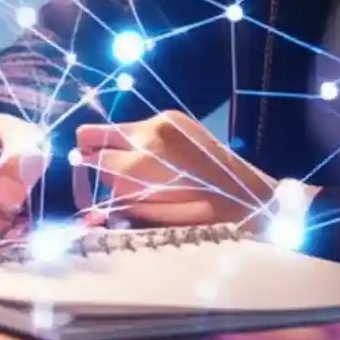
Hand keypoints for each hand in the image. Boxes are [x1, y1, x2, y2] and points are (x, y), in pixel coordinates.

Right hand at [75, 110, 278, 227]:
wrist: (256, 198)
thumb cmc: (206, 219)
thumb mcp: (157, 220)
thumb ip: (121, 209)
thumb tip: (89, 213)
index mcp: (140, 161)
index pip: (90, 158)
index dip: (84, 176)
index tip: (86, 189)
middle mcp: (146, 133)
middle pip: (91, 133)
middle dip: (90, 155)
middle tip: (100, 176)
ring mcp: (161, 121)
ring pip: (116, 131)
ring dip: (117, 151)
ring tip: (138, 175)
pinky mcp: (174, 118)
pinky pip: (140, 129)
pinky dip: (139, 144)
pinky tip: (158, 164)